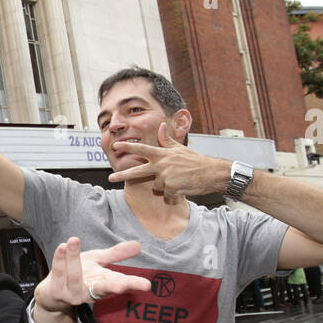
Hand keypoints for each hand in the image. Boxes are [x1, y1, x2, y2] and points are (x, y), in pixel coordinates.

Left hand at [32, 238, 151, 312]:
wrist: (52, 291)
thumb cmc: (79, 273)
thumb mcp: (98, 262)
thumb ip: (116, 254)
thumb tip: (138, 245)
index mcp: (103, 284)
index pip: (121, 284)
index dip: (133, 285)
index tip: (147, 286)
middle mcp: (89, 291)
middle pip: (103, 289)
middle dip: (114, 287)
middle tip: (122, 286)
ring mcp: (72, 293)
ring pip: (74, 276)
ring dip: (73, 258)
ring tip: (73, 239)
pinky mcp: (56, 290)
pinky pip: (59, 273)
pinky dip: (59, 259)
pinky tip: (62, 246)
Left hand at [108, 122, 226, 203]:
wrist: (211, 173)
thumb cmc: (195, 161)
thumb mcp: (180, 148)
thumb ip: (167, 140)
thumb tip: (161, 126)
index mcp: (162, 154)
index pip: (142, 149)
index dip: (128, 147)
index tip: (116, 145)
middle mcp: (161, 165)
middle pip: (137, 171)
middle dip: (123, 174)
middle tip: (110, 177)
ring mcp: (165, 177)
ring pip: (156, 186)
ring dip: (165, 187)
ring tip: (178, 181)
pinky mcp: (171, 188)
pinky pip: (166, 195)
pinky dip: (173, 195)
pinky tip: (182, 188)